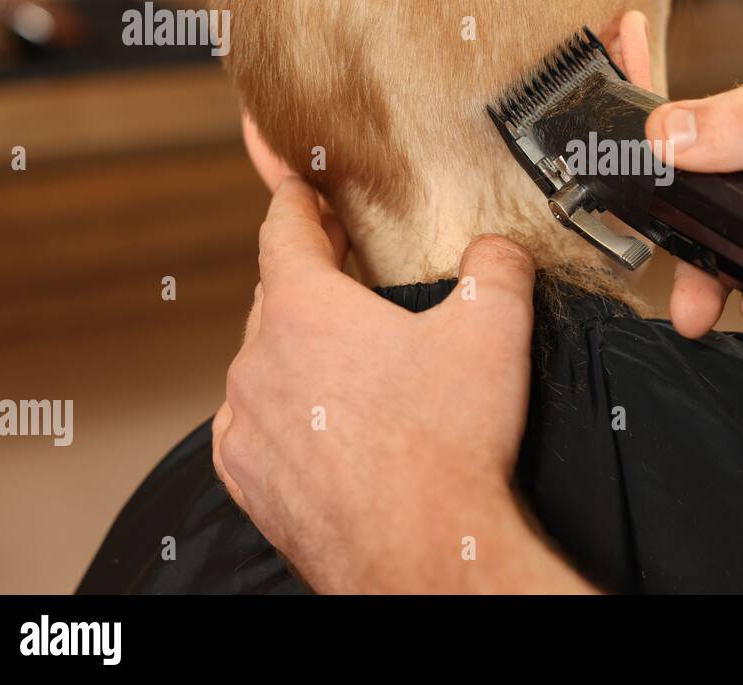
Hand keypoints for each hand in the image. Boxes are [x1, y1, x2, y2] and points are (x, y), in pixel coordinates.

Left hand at [212, 177, 592, 592]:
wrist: (424, 554)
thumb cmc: (449, 444)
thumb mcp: (494, 327)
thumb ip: (495, 264)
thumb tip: (494, 249)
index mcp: (304, 310)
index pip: (282, 231)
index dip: (293, 201)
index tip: (295, 188)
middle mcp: (258, 362)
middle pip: (275, 296)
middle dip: (309, 277)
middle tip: (346, 271)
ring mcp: (247, 426)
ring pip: (264, 364)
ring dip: (297, 350)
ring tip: (350, 362)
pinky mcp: (251, 481)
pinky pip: (257, 425)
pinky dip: (285, 411)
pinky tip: (327, 422)